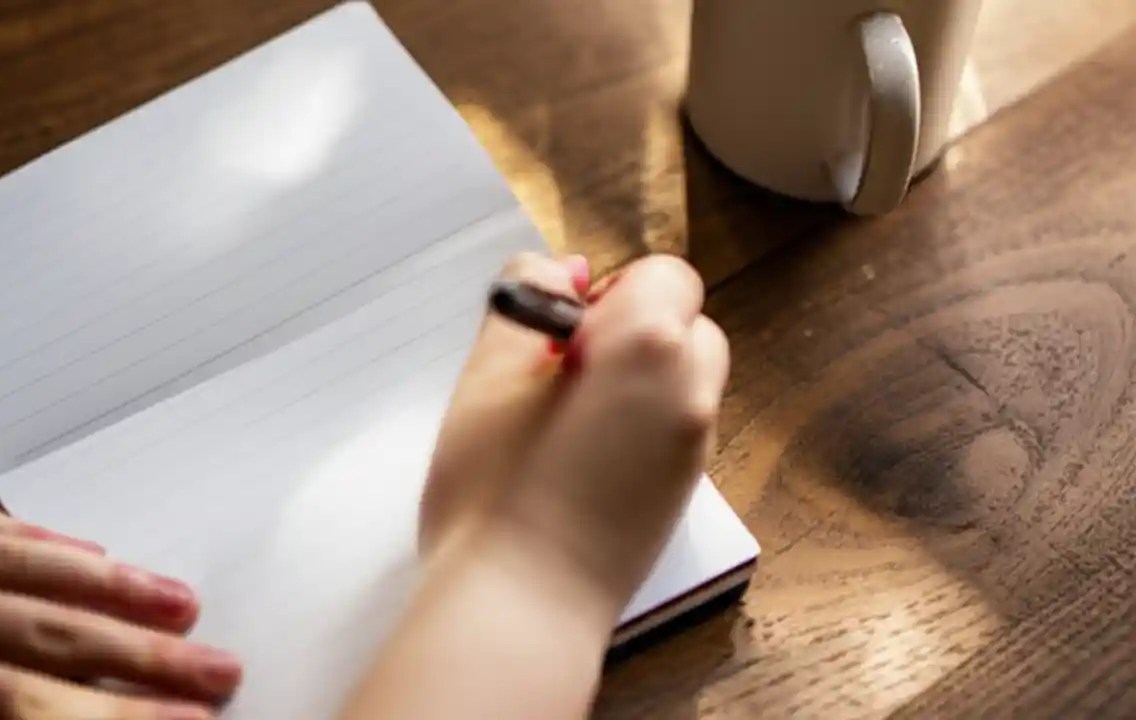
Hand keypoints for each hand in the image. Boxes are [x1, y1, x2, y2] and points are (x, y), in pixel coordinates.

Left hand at [0, 496, 240, 719]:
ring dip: (117, 588)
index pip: (31, 704)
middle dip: (147, 657)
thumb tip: (30, 708)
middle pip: (55, 635)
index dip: (118, 715)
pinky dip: (37, 536)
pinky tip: (86, 547)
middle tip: (220, 668)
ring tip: (185, 603)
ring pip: (32, 570)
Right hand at [421, 252, 728, 622]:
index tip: (562, 327)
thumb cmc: (494, 493)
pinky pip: (671, 432)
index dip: (610, 290)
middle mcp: (690, 394)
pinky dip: (638, 427)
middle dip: (631, 331)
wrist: (518, 605)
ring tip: (565, 419)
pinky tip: (578, 461)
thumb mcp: (488, 370)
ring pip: (679, 381)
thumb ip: (528, 296)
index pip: (664, 275)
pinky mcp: (679, 496)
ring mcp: (692, 450)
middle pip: (684, 326)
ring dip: (635, 379)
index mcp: (650, 346)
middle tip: (562, 368)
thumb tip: (565, 271)